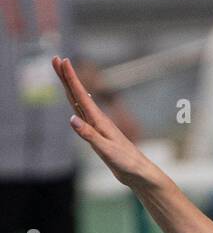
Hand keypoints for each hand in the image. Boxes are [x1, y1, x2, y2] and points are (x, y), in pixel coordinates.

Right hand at [52, 56, 154, 187]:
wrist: (138, 172)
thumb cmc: (126, 162)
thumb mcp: (106, 150)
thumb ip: (89, 135)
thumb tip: (71, 119)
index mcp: (98, 121)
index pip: (81, 95)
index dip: (70, 78)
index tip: (62, 60)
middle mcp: (97, 119)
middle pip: (78, 94)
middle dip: (66, 77)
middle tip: (55, 59)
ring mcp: (98, 126)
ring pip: (79, 102)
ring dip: (69, 87)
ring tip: (61, 74)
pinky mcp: (99, 134)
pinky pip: (83, 114)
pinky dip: (76, 103)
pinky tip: (75, 100)